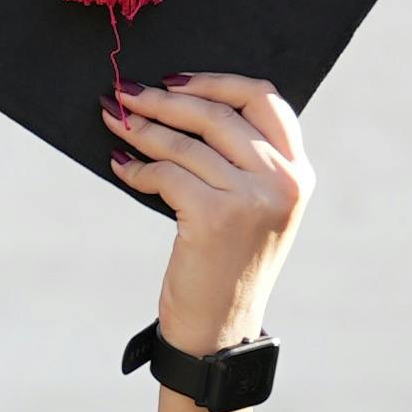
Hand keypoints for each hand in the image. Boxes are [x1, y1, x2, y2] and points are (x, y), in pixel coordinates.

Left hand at [103, 67, 309, 342]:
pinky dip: (137, 167)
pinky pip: (167, 173)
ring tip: (113, 121)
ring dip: (141, 128)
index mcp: (298, 172)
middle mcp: (283, 181)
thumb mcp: (255, 209)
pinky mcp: (215, 216)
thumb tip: (182, 104)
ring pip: (186, 142)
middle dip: (164, 99)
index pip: (263, 98)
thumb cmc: (228, 267)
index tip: (175, 81)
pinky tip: (120, 166)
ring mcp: (252, 198)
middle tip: (126, 93)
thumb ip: (243, 161)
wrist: (220, 330)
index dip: (216, 82)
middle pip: (217, 113)